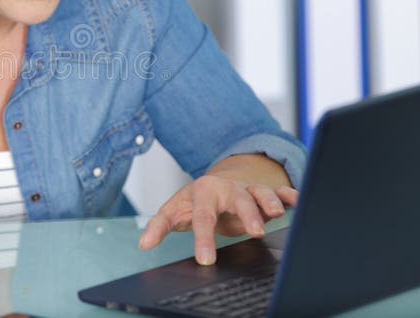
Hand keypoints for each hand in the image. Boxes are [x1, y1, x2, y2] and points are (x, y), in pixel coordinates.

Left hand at [138, 173, 297, 264]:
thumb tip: (144, 243)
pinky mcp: (264, 192)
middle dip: (247, 214)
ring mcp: (247, 189)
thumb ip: (160, 226)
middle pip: (237, 200)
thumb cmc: (195, 201)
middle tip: (254, 231)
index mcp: (202, 193)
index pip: (203, 218)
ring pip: (260, 192)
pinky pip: (279, 191)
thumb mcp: (174, 211)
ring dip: (269, 202)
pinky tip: (297, 202)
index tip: (205, 259)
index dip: (203, 239)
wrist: (214, 182)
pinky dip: (289, 195)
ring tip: (276, 214)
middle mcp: (227, 189)